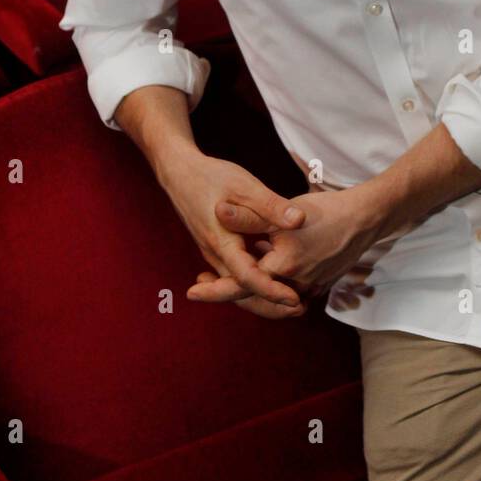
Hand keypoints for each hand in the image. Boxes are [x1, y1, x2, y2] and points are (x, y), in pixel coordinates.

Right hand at [161, 151, 309, 318]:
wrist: (178, 172)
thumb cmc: (210, 176)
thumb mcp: (244, 186)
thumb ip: (271, 206)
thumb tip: (300, 221)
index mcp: (221, 242)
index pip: (247, 277)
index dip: (271, 291)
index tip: (295, 299)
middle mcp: (215, 255)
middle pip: (242, 290)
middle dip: (271, 303)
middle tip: (302, 308)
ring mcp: (213, 254)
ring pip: (237, 285)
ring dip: (263, 294)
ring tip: (294, 299)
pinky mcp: (216, 249)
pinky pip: (234, 273)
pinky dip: (254, 280)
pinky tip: (275, 277)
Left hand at [186, 185, 380, 306]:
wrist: (365, 218)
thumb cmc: (323, 212)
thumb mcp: (281, 211)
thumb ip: (248, 215)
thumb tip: (218, 210)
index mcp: (284, 268)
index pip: (240, 286)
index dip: (214, 290)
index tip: (191, 291)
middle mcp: (296, 285)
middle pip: (254, 298)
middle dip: (227, 291)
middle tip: (201, 283)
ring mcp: (309, 287)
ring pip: (269, 295)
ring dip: (246, 286)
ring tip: (220, 274)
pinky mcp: (317, 282)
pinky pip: (285, 289)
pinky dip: (267, 282)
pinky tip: (258, 262)